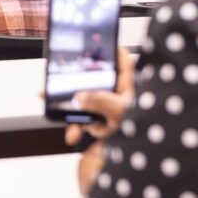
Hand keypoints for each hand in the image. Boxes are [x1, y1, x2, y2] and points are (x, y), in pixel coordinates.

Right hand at [64, 47, 136, 193]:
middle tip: (57, 85)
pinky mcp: (99, 121)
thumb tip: (80, 96)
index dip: (112, 47)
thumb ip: (100, 101)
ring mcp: (106, 107)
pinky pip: (81, 119)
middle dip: (75, 88)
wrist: (135, 160)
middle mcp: (115, 93)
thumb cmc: (140, 132)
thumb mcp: (119, 113)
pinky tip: (73, 136)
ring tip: (68, 127)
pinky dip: (75, 128)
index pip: (122, 59)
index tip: (100, 37)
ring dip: (73, 115)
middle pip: (93, 79)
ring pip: (83, 101)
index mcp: (126, 85)